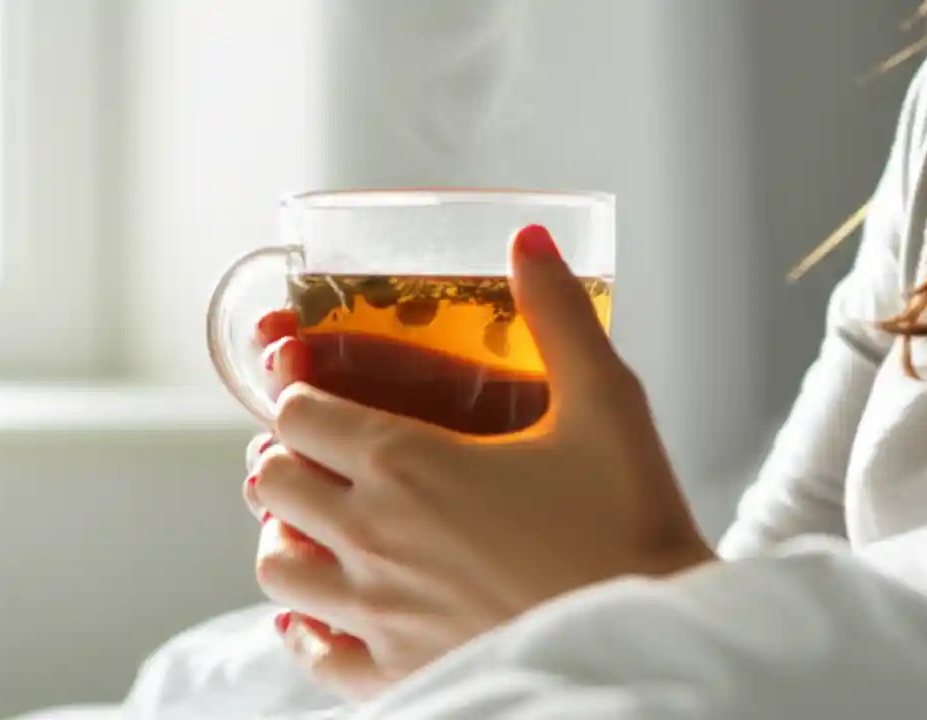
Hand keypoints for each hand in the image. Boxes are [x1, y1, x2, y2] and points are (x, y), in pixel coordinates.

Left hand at [245, 225, 713, 698]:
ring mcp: (376, 613)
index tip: (312, 388)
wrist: (655, 647)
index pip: (298, 413)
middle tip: (312, 451)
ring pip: (274, 567)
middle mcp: (373, 536)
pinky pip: (312, 654)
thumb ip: (559, 317)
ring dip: (281, 535)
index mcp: (408, 464)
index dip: (295, 392)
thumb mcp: (606, 406)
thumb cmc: (632, 529)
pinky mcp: (396, 673)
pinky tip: (318, 614)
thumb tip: (531, 243)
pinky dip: (302, 628)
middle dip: (278, 457)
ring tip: (311, 525)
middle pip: (271, 481)